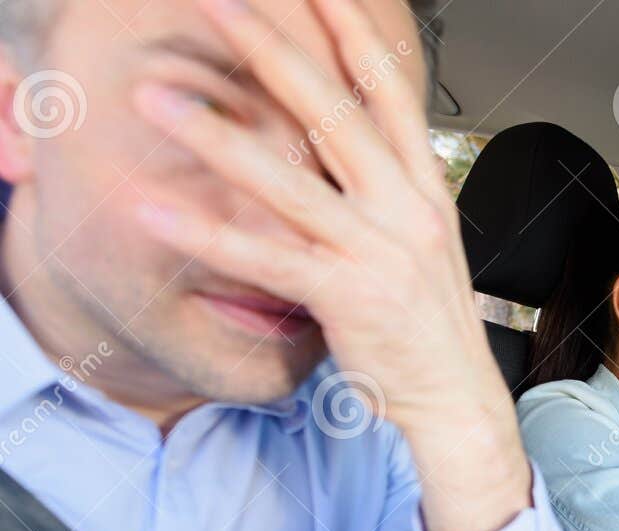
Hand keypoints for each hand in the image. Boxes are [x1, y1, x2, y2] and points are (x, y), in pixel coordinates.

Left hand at [133, 0, 528, 530]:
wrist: (459, 402)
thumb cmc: (431, 328)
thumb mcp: (419, 244)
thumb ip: (381, 193)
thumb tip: (338, 149)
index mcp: (426, 190)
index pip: (389, 92)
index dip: (351, 33)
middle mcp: (407, 210)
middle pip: (334, 114)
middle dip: (272, 49)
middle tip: (220, 3)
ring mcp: (380, 254)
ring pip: (290, 182)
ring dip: (217, 136)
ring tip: (157, 99)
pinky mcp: (350, 299)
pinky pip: (267, 260)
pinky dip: (208, 236)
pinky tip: (158, 212)